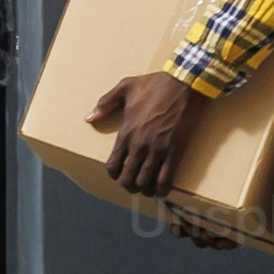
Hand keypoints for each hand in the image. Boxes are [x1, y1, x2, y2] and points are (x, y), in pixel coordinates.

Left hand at [92, 72, 192, 194]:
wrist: (184, 83)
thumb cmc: (156, 84)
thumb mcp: (125, 87)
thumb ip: (105, 103)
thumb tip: (89, 118)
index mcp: (126, 132)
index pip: (113, 166)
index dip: (115, 175)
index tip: (120, 174)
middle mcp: (139, 145)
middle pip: (128, 179)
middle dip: (130, 186)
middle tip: (135, 185)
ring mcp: (157, 150)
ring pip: (146, 183)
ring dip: (146, 190)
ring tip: (149, 189)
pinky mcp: (175, 151)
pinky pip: (166, 179)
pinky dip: (163, 189)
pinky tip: (163, 190)